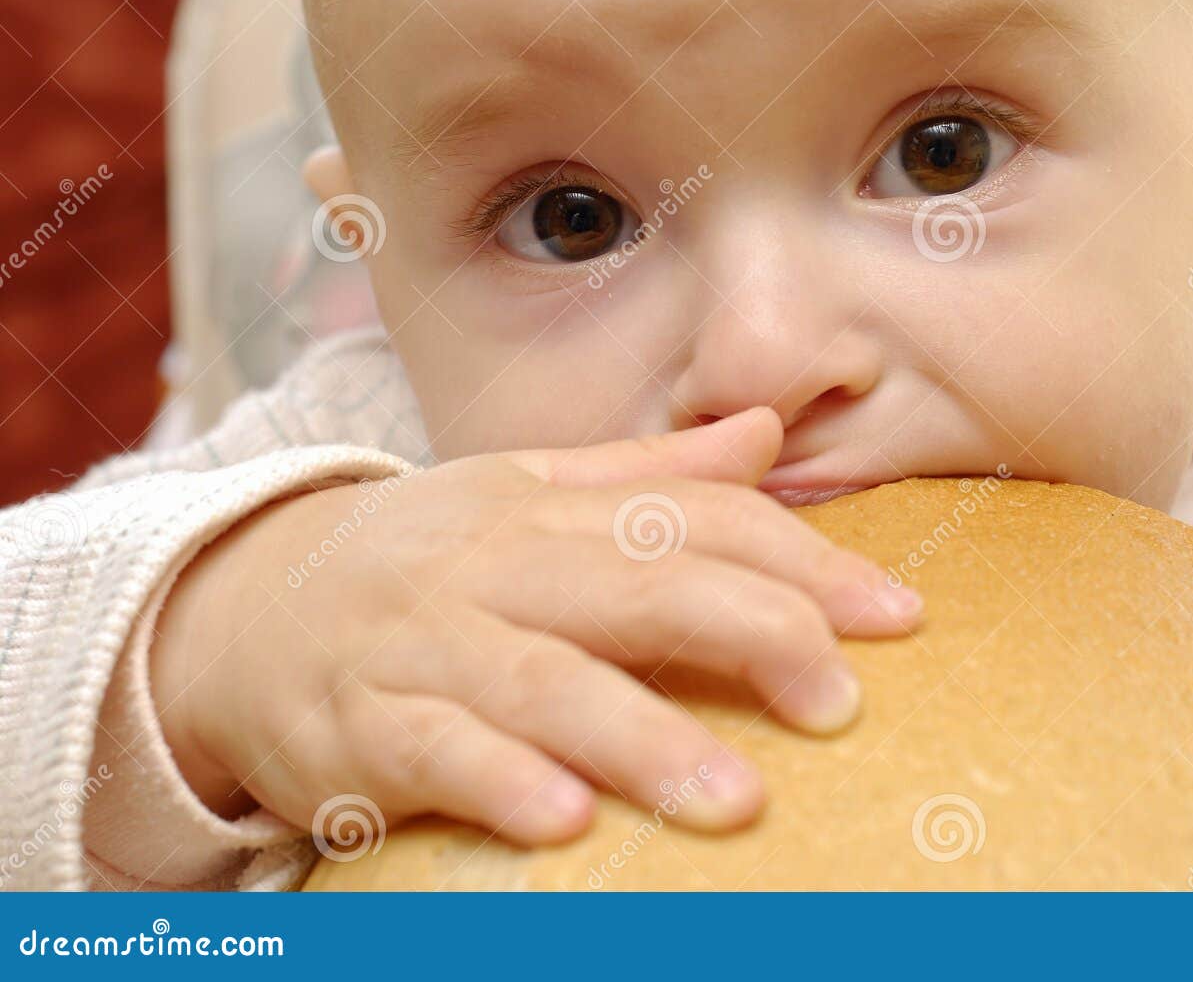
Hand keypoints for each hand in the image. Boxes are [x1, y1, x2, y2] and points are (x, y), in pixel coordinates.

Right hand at [149, 407, 920, 848]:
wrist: (240, 606)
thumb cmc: (421, 559)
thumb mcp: (525, 496)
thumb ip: (649, 474)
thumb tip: (769, 429)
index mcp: (545, 507)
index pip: (692, 517)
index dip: (798, 559)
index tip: (894, 614)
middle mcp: (493, 565)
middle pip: (634, 585)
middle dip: (748, 632)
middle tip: (842, 699)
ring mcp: (424, 647)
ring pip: (543, 682)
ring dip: (641, 737)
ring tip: (736, 799)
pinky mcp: (359, 731)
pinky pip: (434, 754)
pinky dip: (499, 781)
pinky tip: (564, 820)